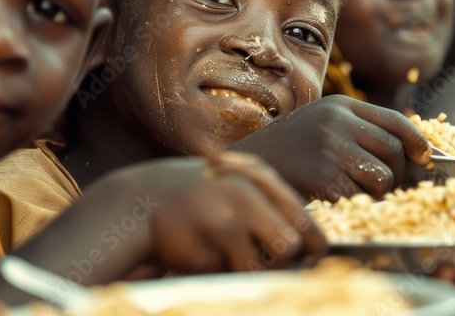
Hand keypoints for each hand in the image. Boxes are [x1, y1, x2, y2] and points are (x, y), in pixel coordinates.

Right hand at [137, 153, 328, 272]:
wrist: (141, 201)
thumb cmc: (201, 195)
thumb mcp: (238, 183)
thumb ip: (272, 205)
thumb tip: (313, 246)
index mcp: (256, 179)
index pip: (302, 220)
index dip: (312, 244)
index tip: (310, 255)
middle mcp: (242, 198)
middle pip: (288, 247)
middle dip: (280, 261)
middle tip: (263, 259)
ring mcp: (220, 224)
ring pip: (257, 267)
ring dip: (246, 268)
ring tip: (226, 253)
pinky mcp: (199, 251)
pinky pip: (223, 275)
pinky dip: (216, 271)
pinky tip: (199, 251)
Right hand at [228, 95, 432, 200]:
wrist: (246, 165)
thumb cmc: (289, 150)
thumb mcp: (321, 124)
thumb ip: (356, 130)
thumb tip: (408, 150)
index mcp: (341, 105)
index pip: (395, 121)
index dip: (417, 141)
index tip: (425, 157)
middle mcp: (339, 121)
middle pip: (393, 151)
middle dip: (397, 173)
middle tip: (383, 185)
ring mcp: (332, 147)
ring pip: (383, 176)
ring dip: (377, 192)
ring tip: (356, 193)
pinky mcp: (325, 176)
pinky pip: (361, 196)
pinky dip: (357, 204)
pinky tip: (340, 202)